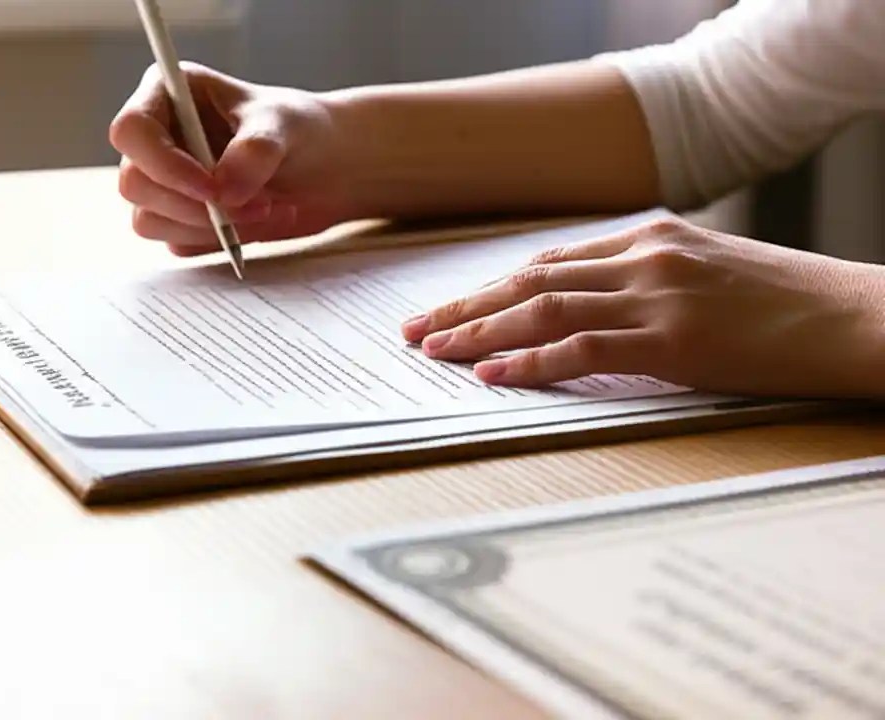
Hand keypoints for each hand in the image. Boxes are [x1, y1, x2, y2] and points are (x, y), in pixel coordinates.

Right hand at [109, 62, 354, 255]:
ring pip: (149, 220)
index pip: (132, 131)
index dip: (163, 164)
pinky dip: (219, 242)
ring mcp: (164, 182)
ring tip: (267, 210)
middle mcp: (157, 138)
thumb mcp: (286, 126)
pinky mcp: (179, 219)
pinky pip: (176, 243)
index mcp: (169, 94)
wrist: (328, 167)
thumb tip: (222, 191)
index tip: (212, 188)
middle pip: (134, 184)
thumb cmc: (301, 128)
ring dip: (209, 227)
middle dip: (194, 205)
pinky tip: (258, 221)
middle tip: (256, 204)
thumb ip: (256, 151)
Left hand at [400, 216, 884, 398]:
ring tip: (433, 351)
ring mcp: (656, 295)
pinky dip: (530, 362)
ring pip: (542, 310)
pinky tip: (492, 374)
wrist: (854, 316)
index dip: (491, 288)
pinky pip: (581, 349)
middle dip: (465, 308)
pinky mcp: (673, 338)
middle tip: (415, 331)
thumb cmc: (786, 304)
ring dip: (479, 332)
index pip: (547, 264)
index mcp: (648, 239)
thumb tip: (587, 307)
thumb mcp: (707, 272)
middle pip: (529, 282)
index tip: (452, 307)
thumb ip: (645, 280)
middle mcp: (643, 258)